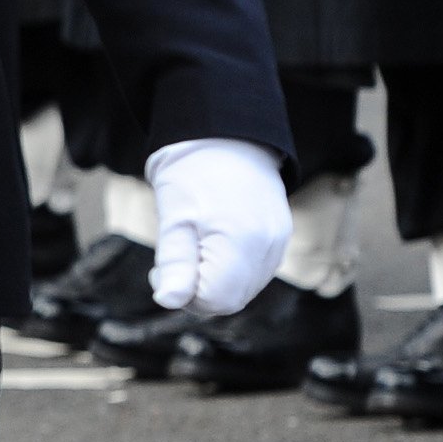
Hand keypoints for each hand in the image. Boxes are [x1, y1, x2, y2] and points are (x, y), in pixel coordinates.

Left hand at [144, 136, 290, 315]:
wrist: (225, 140)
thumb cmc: (192, 176)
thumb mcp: (173, 219)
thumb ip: (174, 263)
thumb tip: (169, 301)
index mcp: (243, 242)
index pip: (215, 301)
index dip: (184, 295)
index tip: (162, 270)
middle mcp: (269, 248)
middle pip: (230, 300)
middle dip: (196, 291)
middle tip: (171, 261)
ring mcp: (279, 245)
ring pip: (241, 290)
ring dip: (211, 282)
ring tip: (191, 247)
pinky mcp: (280, 241)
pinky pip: (252, 274)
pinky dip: (228, 271)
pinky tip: (210, 246)